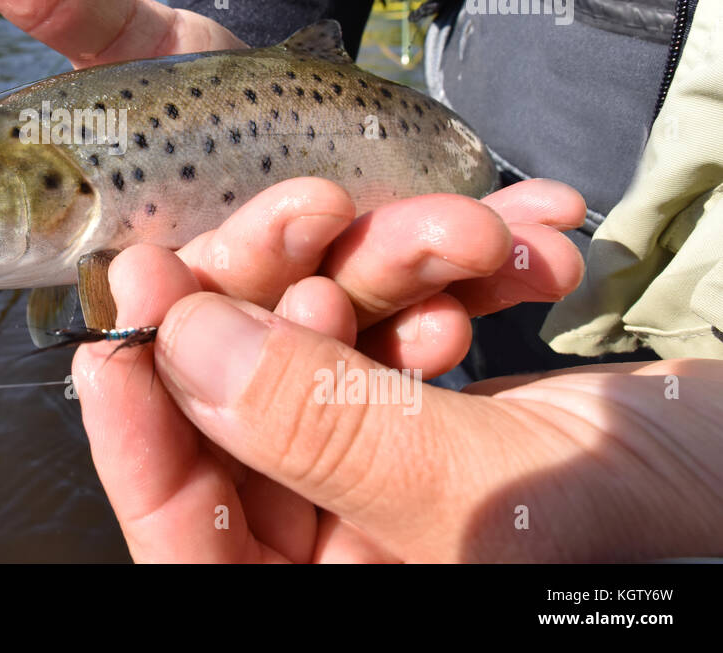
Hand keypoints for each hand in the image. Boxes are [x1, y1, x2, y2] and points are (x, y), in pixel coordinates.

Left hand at [74, 177, 722, 560]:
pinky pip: (408, 325)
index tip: (135, 293)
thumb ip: (321, 429)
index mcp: (332, 594)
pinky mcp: (438, 404)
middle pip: (245, 409)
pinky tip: (523, 242)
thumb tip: (183, 346)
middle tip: (310, 210)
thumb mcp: (483, 495)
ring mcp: (387, 469)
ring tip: (468, 229)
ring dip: (390, 264)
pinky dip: (455, 271)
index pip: (188, 527)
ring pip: (326, 344)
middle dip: (280, 294)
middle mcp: (341, 542)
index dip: (139, 415)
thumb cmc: (671, 534)